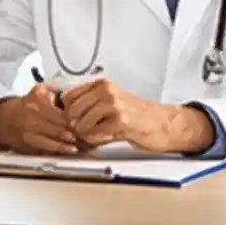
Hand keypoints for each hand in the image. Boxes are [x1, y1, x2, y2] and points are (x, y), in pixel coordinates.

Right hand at [0, 84, 82, 154]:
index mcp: (39, 97)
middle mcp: (34, 111)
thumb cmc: (25, 107)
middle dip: (78, 130)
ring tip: (84, 143)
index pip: (64, 108)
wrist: (3, 120)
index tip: (89, 120)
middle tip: (90, 134)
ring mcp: (31, 127)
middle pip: (62, 122)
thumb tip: (78, 93)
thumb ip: (57, 91)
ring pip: (56, 135)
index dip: (78, 116)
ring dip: (71, 140)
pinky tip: (70, 149)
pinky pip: (47, 145)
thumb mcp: (40, 92)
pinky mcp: (29, 140)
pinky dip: (60, 148)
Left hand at [60, 79, 213, 153]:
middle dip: (75, 125)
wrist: (162, 124)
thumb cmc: (137, 115)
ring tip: (97, 134)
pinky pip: (94, 134)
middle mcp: (106, 91)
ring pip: (81, 124)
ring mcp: (113, 105)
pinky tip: (106, 138)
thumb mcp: (111, 101)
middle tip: (84, 131)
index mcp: (101, 84)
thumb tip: (63, 114)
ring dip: (85, 134)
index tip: (73, 120)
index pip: (68, 96)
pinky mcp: (120, 121)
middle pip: (71, 111)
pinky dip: (96, 140)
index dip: (68, 112)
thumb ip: (90, 103)